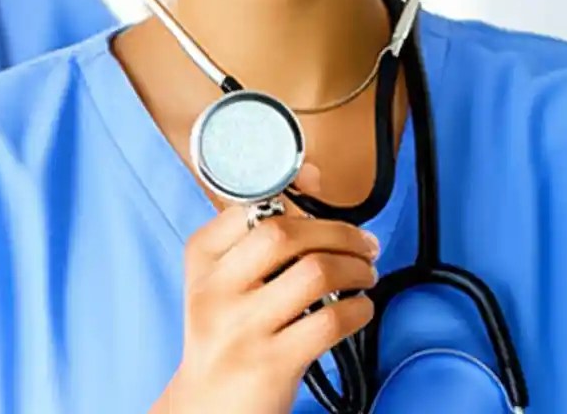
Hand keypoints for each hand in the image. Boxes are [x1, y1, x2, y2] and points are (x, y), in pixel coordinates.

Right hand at [156, 177, 379, 412]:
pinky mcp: (272, 362)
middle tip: (363, 243)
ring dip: (356, 269)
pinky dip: (359, 310)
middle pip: (285, 234)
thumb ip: (255, 236)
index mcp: (201, 260)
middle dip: (338, 232)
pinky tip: (359, 309)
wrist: (207, 405)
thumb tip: (310, 176)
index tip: (318, 191)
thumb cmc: (224, 336)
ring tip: (365, 273)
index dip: (292, 191)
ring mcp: (242, 327)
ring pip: (315, 274)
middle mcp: (215, 289)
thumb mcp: (220, 281)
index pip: (248, 207)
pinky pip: (331, 322)